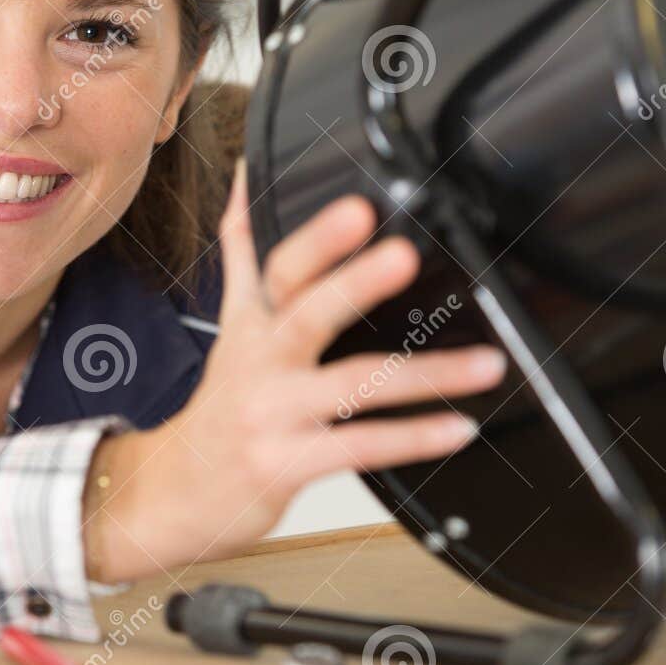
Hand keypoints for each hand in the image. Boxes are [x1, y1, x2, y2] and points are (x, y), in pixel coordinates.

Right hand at [81, 157, 507, 581]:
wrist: (179, 490)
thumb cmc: (223, 401)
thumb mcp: (231, 323)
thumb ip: (243, 249)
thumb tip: (245, 174)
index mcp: (254, 323)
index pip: (281, 269)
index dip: (317, 238)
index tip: (359, 207)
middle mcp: (261, 362)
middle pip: (308, 314)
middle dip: (355, 282)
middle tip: (404, 255)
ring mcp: (274, 414)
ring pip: (354, 386)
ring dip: (426, 375)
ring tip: (486, 363)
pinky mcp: (287, 465)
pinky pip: (360, 448)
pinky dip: (413, 438)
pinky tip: (459, 427)